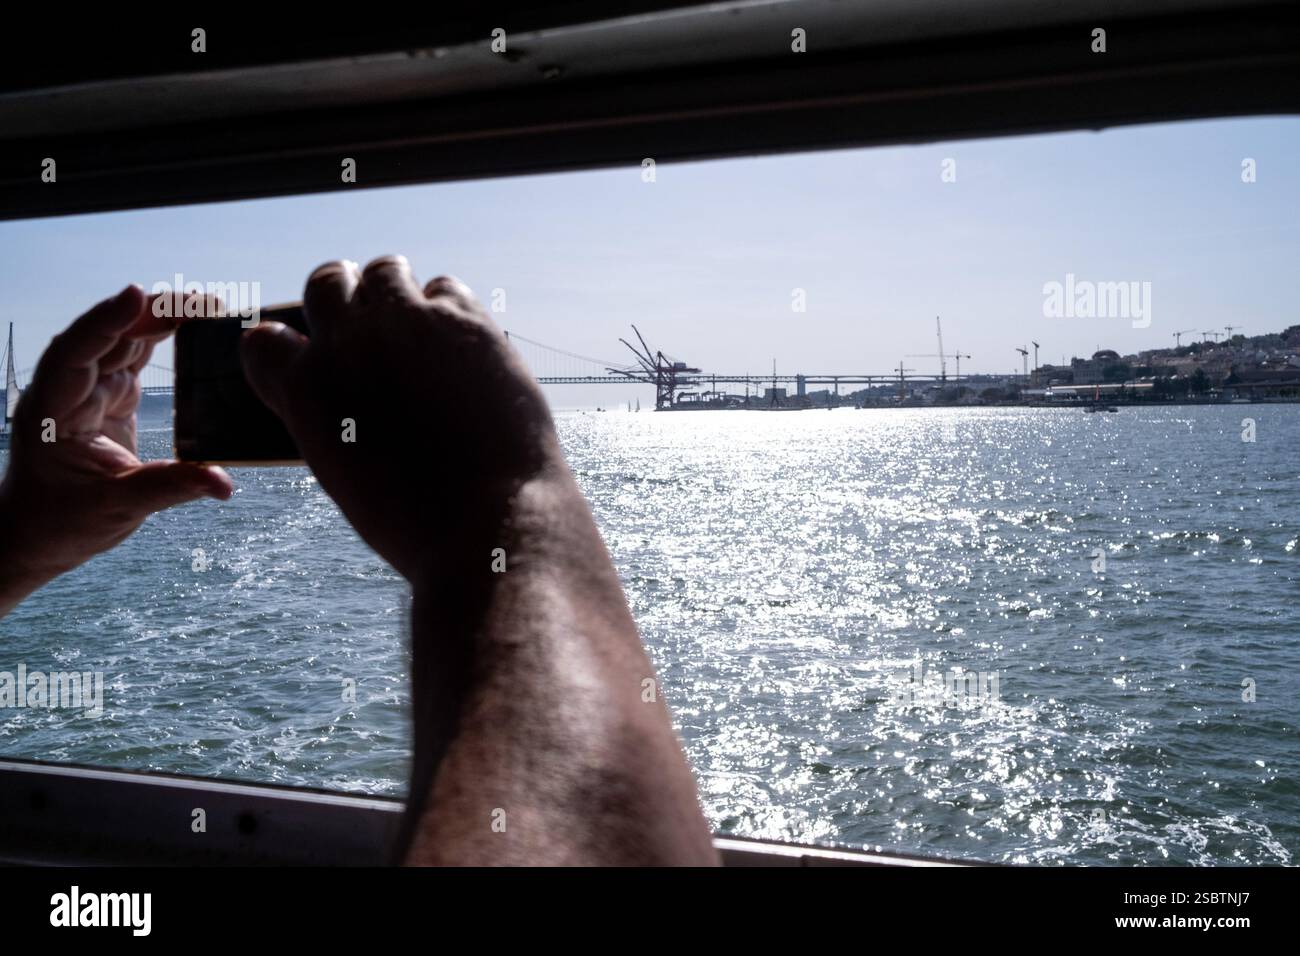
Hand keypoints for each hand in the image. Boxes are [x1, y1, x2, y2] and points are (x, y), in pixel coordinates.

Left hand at [0, 286, 231, 607]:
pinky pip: (136, 360)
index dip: (106, 322)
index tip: (138, 295)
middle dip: (150, 312)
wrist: (37, 534)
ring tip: (208, 306)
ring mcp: (90, 392)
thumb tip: (223, 483)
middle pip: (107, 337)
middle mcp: (67, 392)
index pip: (75, 354)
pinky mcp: (111, 399)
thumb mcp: (115, 510)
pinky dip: (162, 340)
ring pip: (124, 342)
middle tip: (202, 300)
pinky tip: (193, 326)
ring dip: (162, 320)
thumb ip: (169, 488)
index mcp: (51, 411)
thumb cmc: (60, 524)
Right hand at [239, 257, 561, 584]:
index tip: (309, 351)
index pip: (263, 339)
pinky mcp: (464, 321)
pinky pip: (446, 288)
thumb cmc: (417, 520)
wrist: (488, 524)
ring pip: (386, 271)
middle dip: (343, 296)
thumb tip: (347, 388)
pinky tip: (462, 339)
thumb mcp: (346, 473)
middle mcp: (345, 343)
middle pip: (327, 281)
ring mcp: (406, 323)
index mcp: (302, 389)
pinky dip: (449, 309)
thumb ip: (332, 418)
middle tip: (368, 317)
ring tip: (415, 316)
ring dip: (395, 290)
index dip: (286, 345)